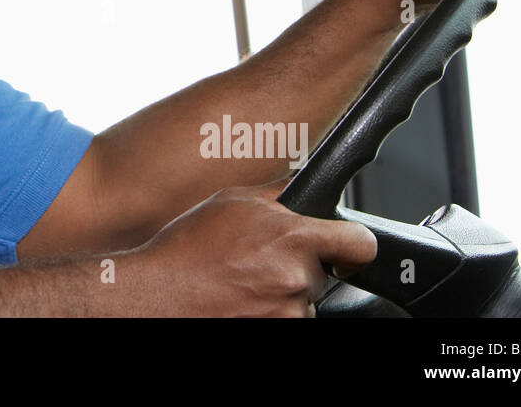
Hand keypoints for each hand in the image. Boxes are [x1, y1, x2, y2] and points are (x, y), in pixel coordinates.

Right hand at [129, 178, 376, 316]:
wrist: (158, 296)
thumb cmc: (187, 250)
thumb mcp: (231, 202)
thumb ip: (278, 196)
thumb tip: (304, 187)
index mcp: (293, 238)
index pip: (361, 244)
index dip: (354, 244)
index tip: (346, 248)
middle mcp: (297, 279)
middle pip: (323, 274)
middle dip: (299, 267)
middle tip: (260, 263)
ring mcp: (289, 314)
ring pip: (303, 301)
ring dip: (282, 294)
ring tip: (244, 284)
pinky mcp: (278, 332)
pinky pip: (286, 319)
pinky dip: (268, 313)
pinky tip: (241, 301)